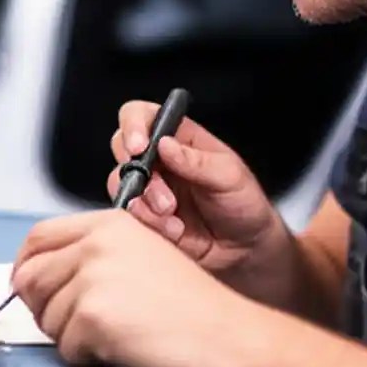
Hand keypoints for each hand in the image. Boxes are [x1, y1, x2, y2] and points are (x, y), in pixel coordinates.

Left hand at [11, 209, 255, 366]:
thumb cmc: (190, 304)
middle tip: (78, 324)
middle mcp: (96, 243)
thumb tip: (35, 273)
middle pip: (30, 278)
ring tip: (117, 332)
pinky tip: (123, 346)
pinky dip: (87, 356)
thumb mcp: (140, 255)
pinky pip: (66, 347)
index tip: (30, 287)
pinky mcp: (93, 316)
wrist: (226, 334)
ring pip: (46, 317)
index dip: (26, 265)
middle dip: (44, 307)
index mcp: (108, 223)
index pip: (38, 237)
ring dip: (72, 336)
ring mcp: (93, 278)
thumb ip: (91, 253)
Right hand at [108, 100, 294, 303]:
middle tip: (166, 198)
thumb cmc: (244, 204)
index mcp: (178, 138)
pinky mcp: (144, 218)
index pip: (142, 116)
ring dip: (145, 203)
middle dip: (139, 174)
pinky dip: (150, 224)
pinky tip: (175, 230)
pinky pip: (129, 216)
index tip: (139, 147)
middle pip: (121, 149)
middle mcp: (157, 160)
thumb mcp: (230, 176)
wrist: (246, 251)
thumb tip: (164, 144)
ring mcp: (148, 189)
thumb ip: (197, 161)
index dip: (133, 126)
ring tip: (174, 217)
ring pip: (121, 185)